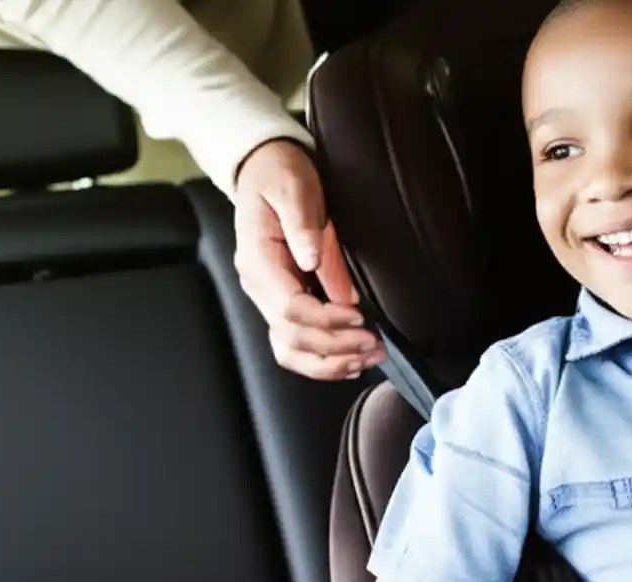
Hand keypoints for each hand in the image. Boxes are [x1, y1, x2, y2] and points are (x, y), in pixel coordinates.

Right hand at [233, 138, 383, 379]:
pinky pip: (296, 343)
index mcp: (257, 261)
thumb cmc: (281, 175)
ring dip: (329, 362)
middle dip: (336, 346)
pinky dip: (322, 359)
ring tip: (367, 359)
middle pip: (292, 336)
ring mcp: (268, 297)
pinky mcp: (283, 301)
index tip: (360, 317)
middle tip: (374, 344)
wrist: (264, 169)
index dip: (327, 319)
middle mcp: (258, 286)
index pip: (290, 308)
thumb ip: (302, 224)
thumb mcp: (293, 188)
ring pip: (290, 349)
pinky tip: (350, 362)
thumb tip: (311, 259)